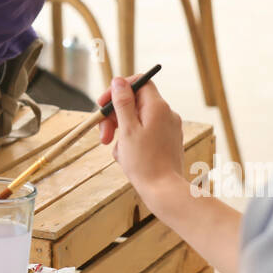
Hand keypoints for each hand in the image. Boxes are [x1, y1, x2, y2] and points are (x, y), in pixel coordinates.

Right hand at [96, 76, 184, 196]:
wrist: (164, 191)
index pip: (139, 83)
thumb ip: (122, 103)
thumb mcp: (127, 130)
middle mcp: (166, 114)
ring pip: (137, 120)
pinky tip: (127, 158)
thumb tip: (118, 81)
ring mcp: (168, 128)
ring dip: (122, 132)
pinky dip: (132, 142)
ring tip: (118, 152)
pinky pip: (144, 133)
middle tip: (104, 135)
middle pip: (135, 103)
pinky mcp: (167, 141)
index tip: (103, 104)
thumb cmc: (144, 163)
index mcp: (157, 107)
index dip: (118, 90)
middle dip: (116, 117)